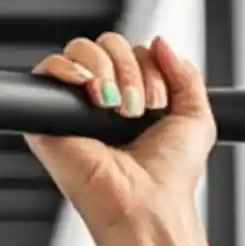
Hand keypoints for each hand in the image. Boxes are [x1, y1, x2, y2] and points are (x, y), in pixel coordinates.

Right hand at [23, 34, 217, 237]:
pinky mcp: (49, 116)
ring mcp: (76, 105)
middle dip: (132, 69)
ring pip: (82, 50)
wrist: (148, 203)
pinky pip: (47, 69)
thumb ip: (186, 75)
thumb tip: (162, 42)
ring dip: (109, 71)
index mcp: (135, 97)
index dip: (151, 66)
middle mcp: (105, 98)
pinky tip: (93, 92)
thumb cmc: (171, 174)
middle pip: (109, 45)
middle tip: (139, 107)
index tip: (159, 100)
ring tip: (119, 108)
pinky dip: (71, 69)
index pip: (134, 52)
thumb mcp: (197, 117)